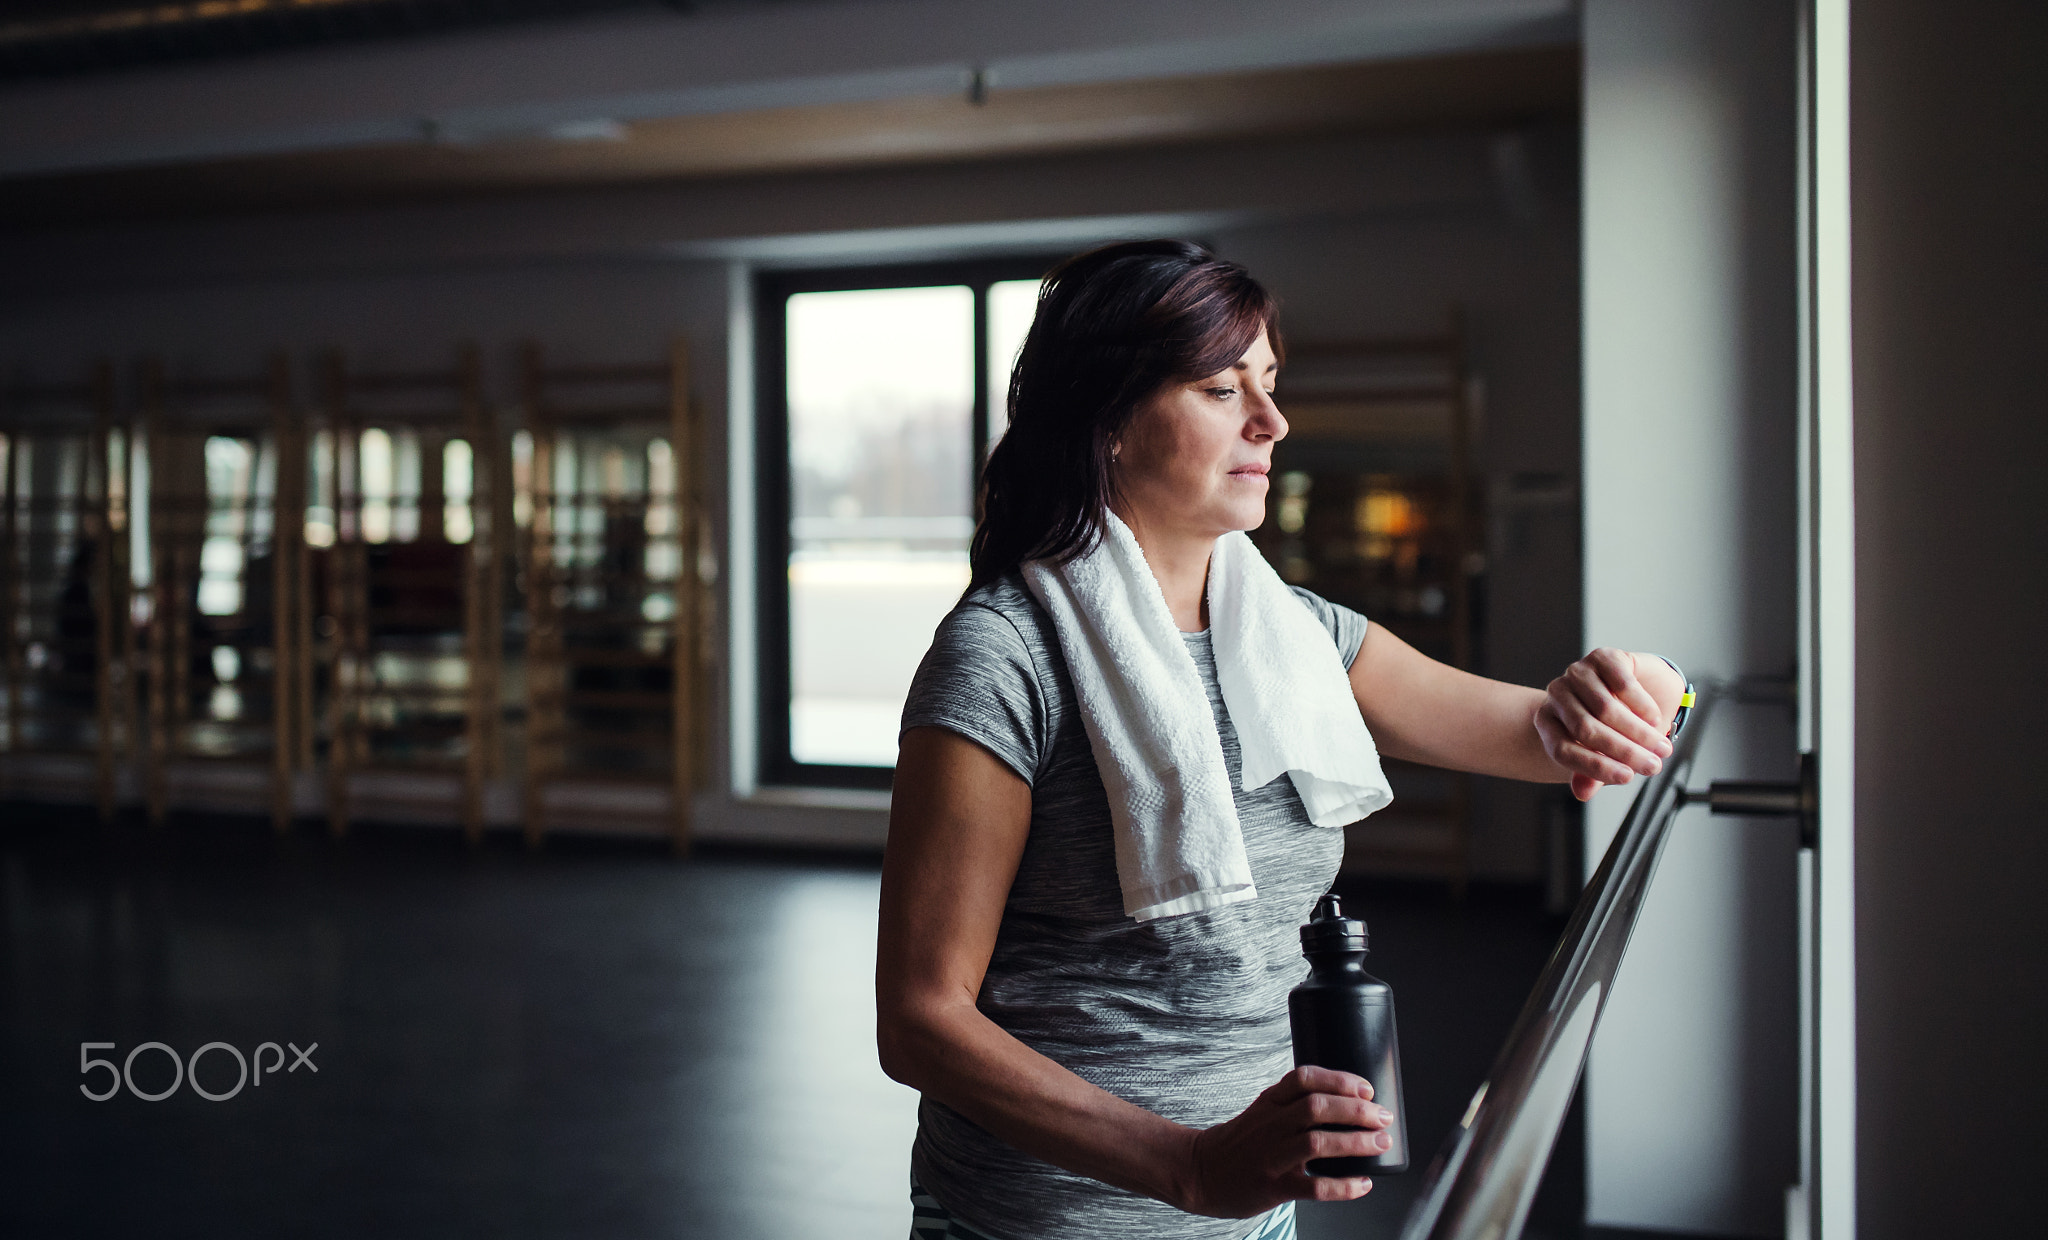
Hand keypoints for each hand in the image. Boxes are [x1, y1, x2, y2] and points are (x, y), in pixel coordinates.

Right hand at [1176, 1066, 1391, 1217]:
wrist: (1199, 1172)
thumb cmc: (1239, 1143)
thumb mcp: (1261, 1112)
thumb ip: (1294, 1105)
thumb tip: (1346, 1104)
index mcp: (1269, 1103)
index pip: (1304, 1078)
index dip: (1339, 1079)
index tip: (1365, 1088)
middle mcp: (1270, 1125)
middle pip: (1316, 1107)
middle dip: (1356, 1110)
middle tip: (1382, 1116)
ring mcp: (1271, 1156)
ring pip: (1317, 1143)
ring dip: (1355, 1142)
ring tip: (1380, 1143)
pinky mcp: (1273, 1187)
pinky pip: (1313, 1188)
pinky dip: (1343, 1186)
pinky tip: (1363, 1184)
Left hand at [1534, 648, 1681, 800]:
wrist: (1636, 690)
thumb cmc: (1614, 727)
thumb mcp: (1603, 754)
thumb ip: (1591, 773)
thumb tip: (1583, 793)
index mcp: (1547, 721)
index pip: (1562, 749)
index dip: (1595, 767)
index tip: (1627, 778)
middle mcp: (1557, 694)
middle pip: (1585, 729)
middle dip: (1624, 751)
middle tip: (1654, 766)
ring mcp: (1577, 673)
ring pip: (1605, 709)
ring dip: (1639, 732)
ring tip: (1661, 747)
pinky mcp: (1602, 657)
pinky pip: (1623, 684)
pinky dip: (1643, 706)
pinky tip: (1656, 719)